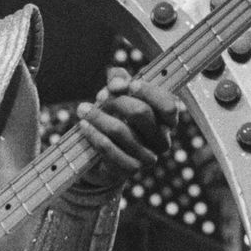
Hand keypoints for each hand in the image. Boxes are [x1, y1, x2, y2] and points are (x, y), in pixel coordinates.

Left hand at [75, 67, 180, 183]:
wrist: (104, 156)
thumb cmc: (116, 118)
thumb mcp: (120, 95)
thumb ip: (120, 81)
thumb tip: (117, 84)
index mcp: (167, 122)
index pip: (168, 106)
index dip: (149, 92)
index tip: (130, 84)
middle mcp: (162, 141)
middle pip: (141, 113)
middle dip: (116, 101)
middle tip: (100, 97)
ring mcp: (148, 158)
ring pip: (120, 130)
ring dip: (98, 116)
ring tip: (82, 109)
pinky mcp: (129, 170)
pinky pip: (108, 149)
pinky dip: (93, 134)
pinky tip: (83, 125)